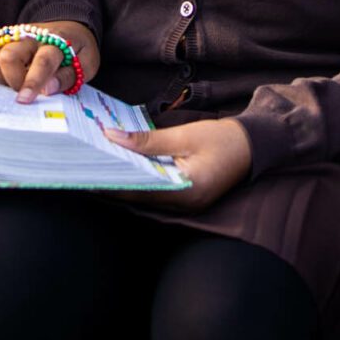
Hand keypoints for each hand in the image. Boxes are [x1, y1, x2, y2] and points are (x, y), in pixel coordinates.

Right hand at [0, 21, 99, 102]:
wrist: (70, 28)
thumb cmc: (79, 50)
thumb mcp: (87, 64)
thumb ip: (67, 77)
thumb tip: (46, 91)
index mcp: (56, 41)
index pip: (42, 61)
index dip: (33, 82)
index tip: (24, 100)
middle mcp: (30, 37)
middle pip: (9, 56)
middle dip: (12, 80)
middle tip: (24, 93)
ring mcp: (14, 39)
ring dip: (0, 76)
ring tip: (16, 84)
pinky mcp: (3, 42)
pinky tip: (6, 79)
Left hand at [102, 118, 251, 211]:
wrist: (253, 145)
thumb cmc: (222, 138)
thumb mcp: (184, 135)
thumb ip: (148, 140)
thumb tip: (113, 137)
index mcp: (187, 190)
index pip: (139, 190)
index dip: (111, 182)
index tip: (88, 173)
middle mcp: (185, 204)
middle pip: (139, 196)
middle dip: (113, 181)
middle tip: (86, 167)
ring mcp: (186, 204)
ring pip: (145, 195)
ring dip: (124, 180)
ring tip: (98, 165)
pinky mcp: (185, 197)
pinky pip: (156, 191)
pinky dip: (139, 179)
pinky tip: (124, 165)